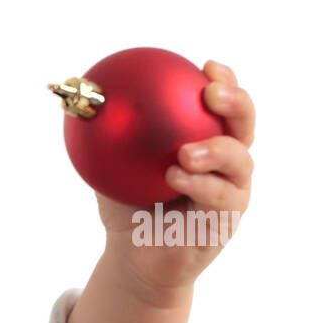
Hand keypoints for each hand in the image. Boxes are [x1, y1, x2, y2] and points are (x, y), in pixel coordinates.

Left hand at [95, 60, 254, 302]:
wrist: (133, 256)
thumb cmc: (127, 206)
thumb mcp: (110, 168)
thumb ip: (104, 139)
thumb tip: (77, 106)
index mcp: (206, 139)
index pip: (222, 104)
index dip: (223, 81)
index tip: (205, 65)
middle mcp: (227, 161)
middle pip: (245, 124)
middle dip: (236, 103)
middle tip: (211, 94)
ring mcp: (232, 190)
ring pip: (240, 160)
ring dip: (216, 150)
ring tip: (187, 150)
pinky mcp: (228, 219)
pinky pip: (221, 197)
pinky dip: (200, 185)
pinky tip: (177, 176)